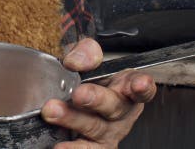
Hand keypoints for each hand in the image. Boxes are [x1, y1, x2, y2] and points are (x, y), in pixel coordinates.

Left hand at [41, 38, 156, 147]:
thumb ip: (86, 53)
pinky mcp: (94, 147)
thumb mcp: (87, 58)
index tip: (140, 83)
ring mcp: (108, 132)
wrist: (73, 97)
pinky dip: (71, 148)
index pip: (141, 86)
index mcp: (126, 87)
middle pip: (114, 107)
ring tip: (52, 111)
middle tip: (79, 94)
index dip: (142, 85)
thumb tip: (75, 62)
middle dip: (96, 99)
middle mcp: (121, 112)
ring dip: (73, 119)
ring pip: (95, 128)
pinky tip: (59, 145)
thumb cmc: (88, 77)